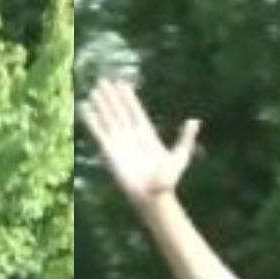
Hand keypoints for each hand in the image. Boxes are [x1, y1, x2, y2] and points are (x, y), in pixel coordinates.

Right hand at [79, 80, 200, 208]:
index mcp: (147, 134)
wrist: (152, 196)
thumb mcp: (180, 156)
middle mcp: (131, 136)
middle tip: (103, 81)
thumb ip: (186, 138)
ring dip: (101, 105)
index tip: (121, 83)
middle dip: (111, 97)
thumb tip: (195, 121)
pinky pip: (99, 132)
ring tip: (93, 90)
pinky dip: (91, 120)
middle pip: (120, 111)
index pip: (135, 111)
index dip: (128, 97)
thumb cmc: (168, 180)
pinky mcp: (110, 151)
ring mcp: (120, 142)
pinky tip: (85, 108)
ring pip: (108, 118)